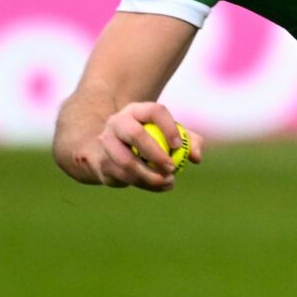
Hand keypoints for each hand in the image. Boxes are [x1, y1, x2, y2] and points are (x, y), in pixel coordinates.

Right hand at [63, 101, 204, 192]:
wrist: (115, 151)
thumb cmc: (152, 140)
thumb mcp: (172, 136)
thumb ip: (190, 142)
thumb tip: (196, 157)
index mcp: (137, 110)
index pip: (154, 111)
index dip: (168, 127)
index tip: (179, 146)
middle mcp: (118, 122)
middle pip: (135, 135)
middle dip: (156, 154)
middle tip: (172, 168)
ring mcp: (105, 142)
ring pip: (126, 161)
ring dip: (149, 175)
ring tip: (168, 181)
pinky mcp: (100, 162)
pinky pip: (122, 176)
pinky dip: (143, 184)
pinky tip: (158, 186)